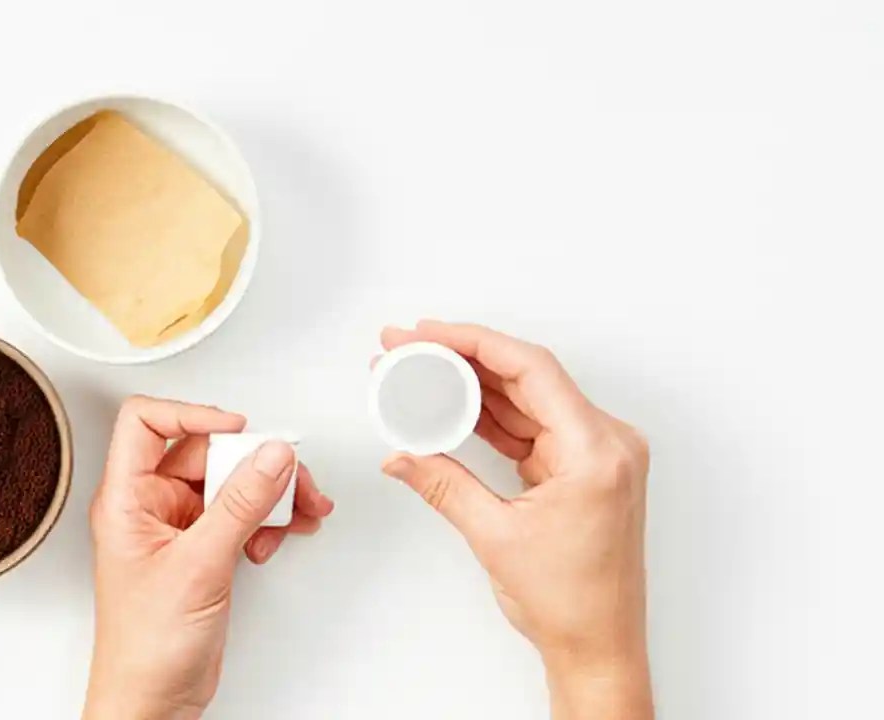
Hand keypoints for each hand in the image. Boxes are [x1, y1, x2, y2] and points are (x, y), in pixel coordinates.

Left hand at [84, 396, 334, 719]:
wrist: (153, 702)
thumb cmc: (145, 648)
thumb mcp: (200, 566)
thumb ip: (240, 505)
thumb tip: (270, 455)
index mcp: (126, 498)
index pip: (145, 422)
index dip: (192, 413)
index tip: (236, 427)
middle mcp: (150, 506)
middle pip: (205, 451)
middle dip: (252, 462)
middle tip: (288, 476)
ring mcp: (179, 528)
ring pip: (230, 482)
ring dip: (269, 492)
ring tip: (297, 509)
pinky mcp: (204, 550)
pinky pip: (241, 514)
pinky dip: (267, 519)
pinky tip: (279, 536)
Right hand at [379, 322, 651, 719]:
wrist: (600, 647)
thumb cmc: (572, 604)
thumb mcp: (494, 536)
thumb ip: (443, 485)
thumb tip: (401, 454)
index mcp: (596, 452)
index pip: (531, 370)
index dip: (474, 342)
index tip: (430, 333)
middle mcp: (606, 444)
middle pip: (527, 376)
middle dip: (463, 358)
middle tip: (409, 346)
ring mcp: (595, 455)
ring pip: (527, 399)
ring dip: (473, 386)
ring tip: (419, 371)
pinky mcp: (581, 469)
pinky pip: (531, 427)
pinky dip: (491, 416)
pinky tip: (451, 404)